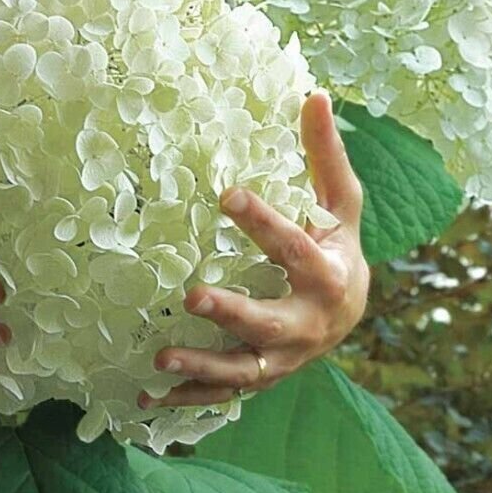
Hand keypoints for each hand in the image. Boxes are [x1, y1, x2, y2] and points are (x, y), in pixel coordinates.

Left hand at [138, 88, 369, 409]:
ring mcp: (284, 358)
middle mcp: (307, 324)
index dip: (263, 222)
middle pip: (269, 322)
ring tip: (160, 359)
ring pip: (243, 368)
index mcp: (327, 273)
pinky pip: (223, 394)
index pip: (294, 247)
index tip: (226, 194)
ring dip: (202, 368)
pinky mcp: (262, 375)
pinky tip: (142, 399)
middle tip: (191, 296)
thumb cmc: (337, 247)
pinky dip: (186, 400)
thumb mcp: (340, 202)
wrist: (349, 312)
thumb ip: (322, 154)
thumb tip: (312, 93)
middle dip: (232, 313)